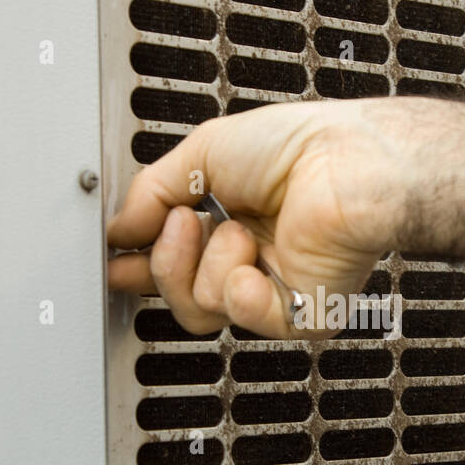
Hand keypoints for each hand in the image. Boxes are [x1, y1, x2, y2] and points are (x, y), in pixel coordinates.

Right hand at [107, 98, 410, 338]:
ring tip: (239, 228)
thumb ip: (150, 192)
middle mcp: (254, 259)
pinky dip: (240, 288)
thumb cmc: (301, 146)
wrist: (348, 163)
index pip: (176, 261)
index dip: (142, 264)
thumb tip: (119, 228)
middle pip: (179, 295)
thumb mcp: (203, 152)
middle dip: (166, 261)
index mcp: (234, 221)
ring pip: (202, 308)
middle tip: (182, 222)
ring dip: (211, 262)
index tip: (116, 262)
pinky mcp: (299, 314)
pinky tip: (254, 260)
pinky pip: (242, 318)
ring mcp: (275, 289)